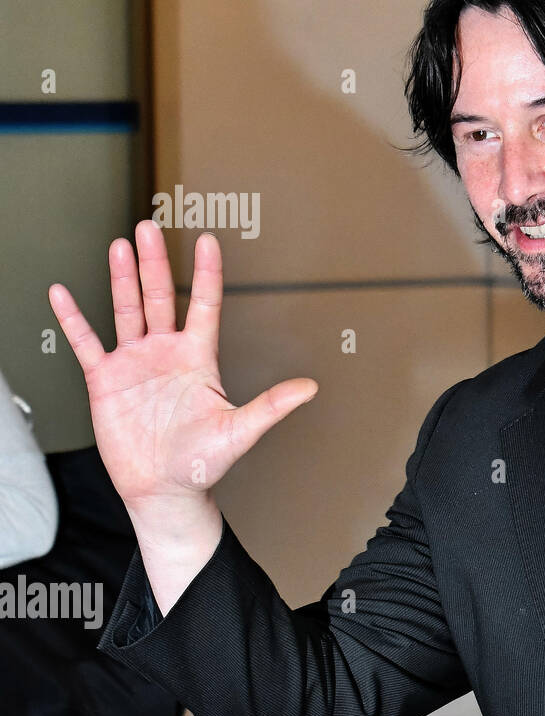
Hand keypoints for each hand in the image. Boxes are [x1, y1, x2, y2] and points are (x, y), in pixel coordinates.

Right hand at [48, 220, 316, 512]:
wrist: (165, 489)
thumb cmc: (204, 462)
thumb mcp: (240, 431)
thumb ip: (272, 406)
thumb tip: (311, 387)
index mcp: (199, 358)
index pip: (204, 305)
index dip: (206, 273)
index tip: (208, 239)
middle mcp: (167, 353)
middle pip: (160, 297)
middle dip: (156, 262)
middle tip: (150, 226)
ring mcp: (135, 363)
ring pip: (126, 310)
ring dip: (122, 278)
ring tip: (120, 244)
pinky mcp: (105, 380)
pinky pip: (86, 342)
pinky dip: (72, 319)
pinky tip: (61, 293)